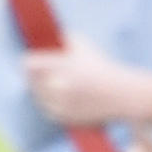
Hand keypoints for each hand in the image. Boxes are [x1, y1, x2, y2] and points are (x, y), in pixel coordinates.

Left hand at [21, 38, 145, 129]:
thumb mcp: (82, 44)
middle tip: (41, 73)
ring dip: (41, 90)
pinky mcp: (66, 118)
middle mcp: (59, 86)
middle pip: (30, 81)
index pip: (28, 64)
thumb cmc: (102, 67)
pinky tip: (59, 97)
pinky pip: (47, 110)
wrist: (123, 95)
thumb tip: (43, 33)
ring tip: (52, 84)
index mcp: (61, 66)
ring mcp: (62, 104)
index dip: (28, 61)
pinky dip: (49, 104)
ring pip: (38, 96)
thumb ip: (62, 37)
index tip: (31, 61)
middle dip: (35, 76)